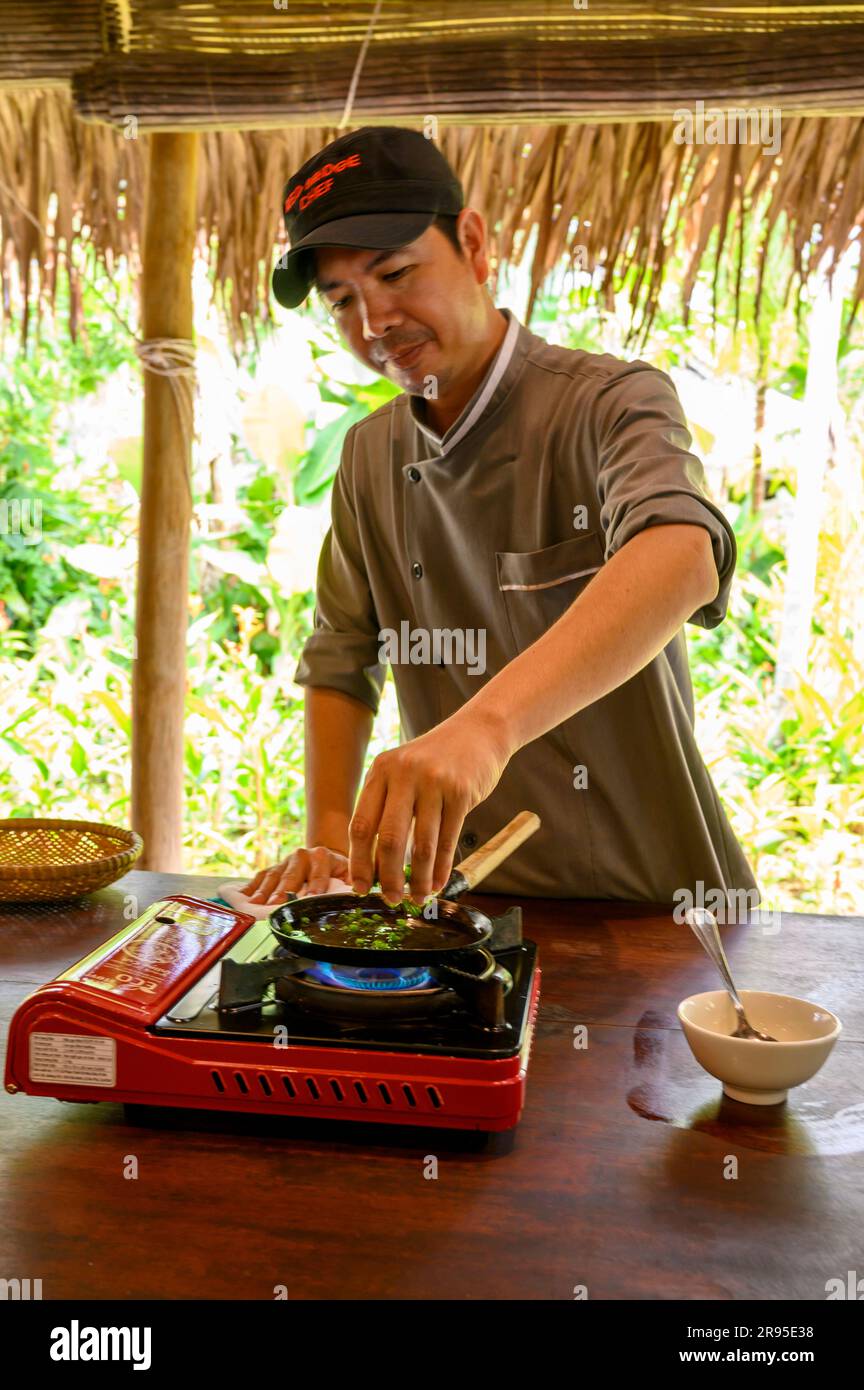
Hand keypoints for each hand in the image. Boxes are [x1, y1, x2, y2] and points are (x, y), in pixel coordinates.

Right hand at [242, 846, 350, 904]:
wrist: (324, 856)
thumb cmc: (339, 871)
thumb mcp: (349, 874)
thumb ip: (353, 883)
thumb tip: (360, 895)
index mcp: (323, 857)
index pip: (319, 873)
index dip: (315, 886)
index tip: (311, 899)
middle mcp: (302, 856)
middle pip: (291, 876)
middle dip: (283, 892)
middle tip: (276, 906)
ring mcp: (285, 861)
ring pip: (273, 877)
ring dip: (264, 892)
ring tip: (255, 905)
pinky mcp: (273, 868)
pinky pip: (260, 876)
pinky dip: (251, 887)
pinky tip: (243, 898)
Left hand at [349, 712, 512, 905]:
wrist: (478, 732)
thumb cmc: (434, 760)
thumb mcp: (401, 771)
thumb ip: (385, 807)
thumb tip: (372, 864)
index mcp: (381, 771)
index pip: (361, 824)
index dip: (359, 862)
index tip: (360, 887)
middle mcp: (404, 775)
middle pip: (390, 840)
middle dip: (389, 877)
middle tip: (390, 900)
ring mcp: (434, 783)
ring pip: (422, 845)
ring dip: (419, 879)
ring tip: (418, 898)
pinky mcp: (462, 793)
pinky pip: (448, 840)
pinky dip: (441, 868)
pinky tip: (438, 884)